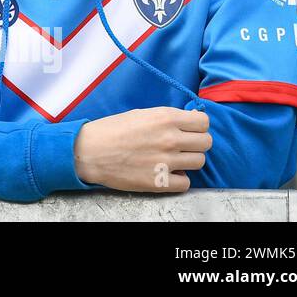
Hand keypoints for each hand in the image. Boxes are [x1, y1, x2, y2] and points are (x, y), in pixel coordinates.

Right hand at [74, 107, 211, 191]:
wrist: (89, 152)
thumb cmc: (111, 130)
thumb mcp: (140, 114)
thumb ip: (166, 118)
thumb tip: (188, 122)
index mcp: (165, 118)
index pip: (203, 122)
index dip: (198, 125)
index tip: (190, 129)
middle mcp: (170, 139)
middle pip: (206, 143)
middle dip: (196, 143)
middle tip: (183, 145)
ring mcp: (166, 162)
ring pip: (199, 162)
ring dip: (188, 160)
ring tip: (173, 159)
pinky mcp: (160, 182)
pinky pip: (186, 183)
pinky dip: (179, 179)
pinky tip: (167, 173)